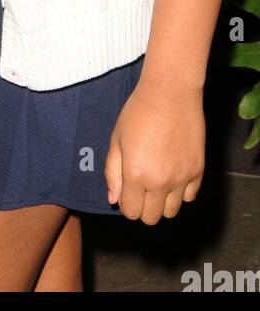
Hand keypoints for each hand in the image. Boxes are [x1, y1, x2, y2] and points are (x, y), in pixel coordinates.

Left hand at [104, 78, 203, 222]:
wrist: (170, 93)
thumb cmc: (138, 113)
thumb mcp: (116, 139)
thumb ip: (113, 172)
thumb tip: (114, 200)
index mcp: (136, 175)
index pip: (131, 212)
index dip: (126, 203)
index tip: (127, 190)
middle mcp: (160, 182)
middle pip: (152, 218)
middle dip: (143, 206)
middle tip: (141, 186)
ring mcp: (182, 178)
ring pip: (172, 212)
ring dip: (162, 202)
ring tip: (157, 180)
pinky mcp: (198, 171)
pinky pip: (189, 197)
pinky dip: (180, 192)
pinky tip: (173, 173)